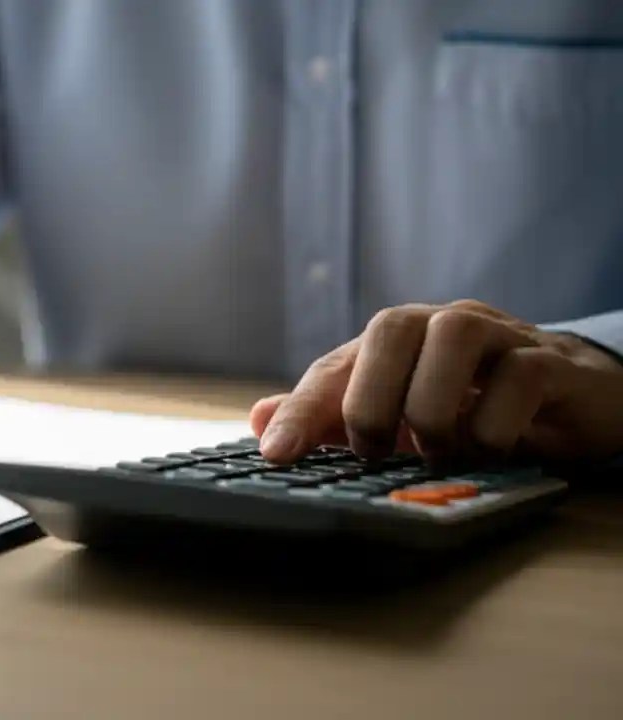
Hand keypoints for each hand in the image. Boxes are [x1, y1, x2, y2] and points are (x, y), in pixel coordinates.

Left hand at [251, 300, 622, 465]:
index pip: (335, 365)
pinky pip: (522, 375)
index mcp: (395, 342)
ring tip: (435, 451)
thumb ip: (331, 418)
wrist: (571, 392)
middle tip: (374, 453)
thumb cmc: (472, 404)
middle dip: (370, 400)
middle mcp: (441, 326)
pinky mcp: (552, 364)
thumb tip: (258, 420)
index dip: (301, 409)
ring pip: (455, 335)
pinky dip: (497, 421)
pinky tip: (489, 450)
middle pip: (389, 329)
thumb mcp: (397, 415)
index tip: (275, 453)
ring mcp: (500, 337)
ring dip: (434, 406)